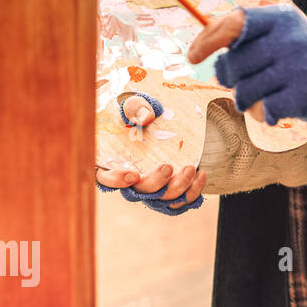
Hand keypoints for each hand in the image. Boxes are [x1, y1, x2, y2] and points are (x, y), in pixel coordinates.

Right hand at [95, 93, 207, 213]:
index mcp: (113, 163)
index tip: (132, 175)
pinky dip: (192, 192)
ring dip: (178, 187)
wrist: (166, 124)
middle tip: (168, 166)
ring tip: (191, 169)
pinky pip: (181, 201)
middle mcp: (132, 182)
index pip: (106, 178)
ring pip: (163, 200)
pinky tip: (201, 175)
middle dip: (155, 182)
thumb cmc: (142, 113)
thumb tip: (145, 117)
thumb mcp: (135, 105)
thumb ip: (134, 108)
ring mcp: (153, 189)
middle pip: (140, 192)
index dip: (116, 180)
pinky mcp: (172, 192)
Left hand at [187, 5, 306, 125]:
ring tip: (260, 93)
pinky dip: (264, 112)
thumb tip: (194, 53)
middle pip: (234, 64)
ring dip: (245, 99)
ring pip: (245, 92)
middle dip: (229, 77)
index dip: (208, 40)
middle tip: (240, 79)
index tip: (192, 57)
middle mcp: (293, 38)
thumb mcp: (266, 32)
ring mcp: (302, 66)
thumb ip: (230, 36)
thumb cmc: (285, 50)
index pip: (235, 24)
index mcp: (279, 17)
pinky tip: (278, 104)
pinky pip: (264, 111)